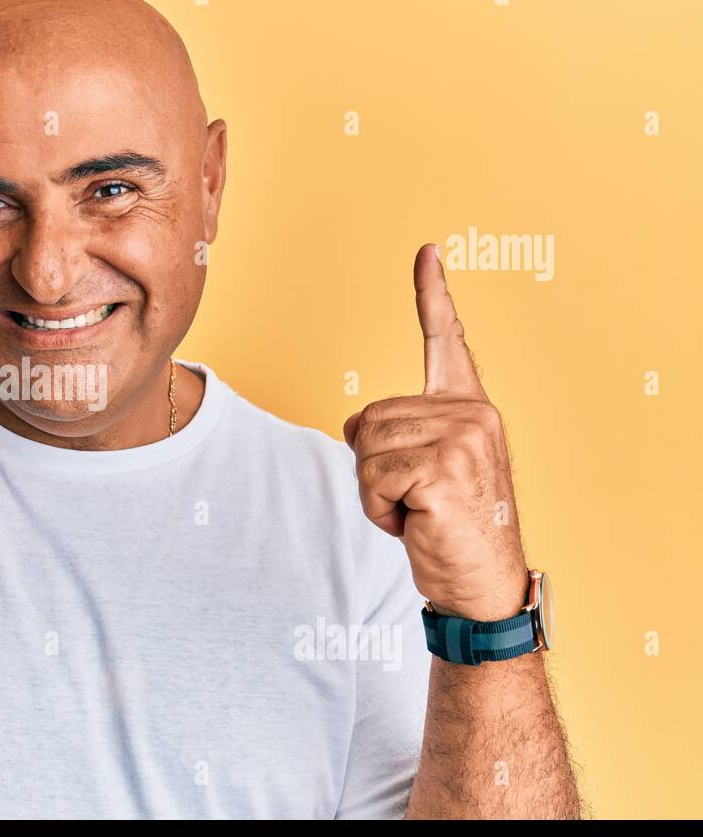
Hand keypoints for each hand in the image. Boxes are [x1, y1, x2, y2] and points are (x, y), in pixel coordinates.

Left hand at [343, 244, 528, 621]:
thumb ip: (399, 433)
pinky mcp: (443, 470)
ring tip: (416, 510)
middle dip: (372, 467)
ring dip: (374, 491)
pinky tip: (416, 523)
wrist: (481, 584)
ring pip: (364, 447)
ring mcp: (462, 439)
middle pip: (367, 416)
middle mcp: (472, 413)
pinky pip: (371, 478)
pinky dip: (378, 509)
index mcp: (469, 407)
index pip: (447, 341)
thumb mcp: (423, 471)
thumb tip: (354, 425)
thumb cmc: (450, 528)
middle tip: (414, 499)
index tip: (426, 251)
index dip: (432, 295)